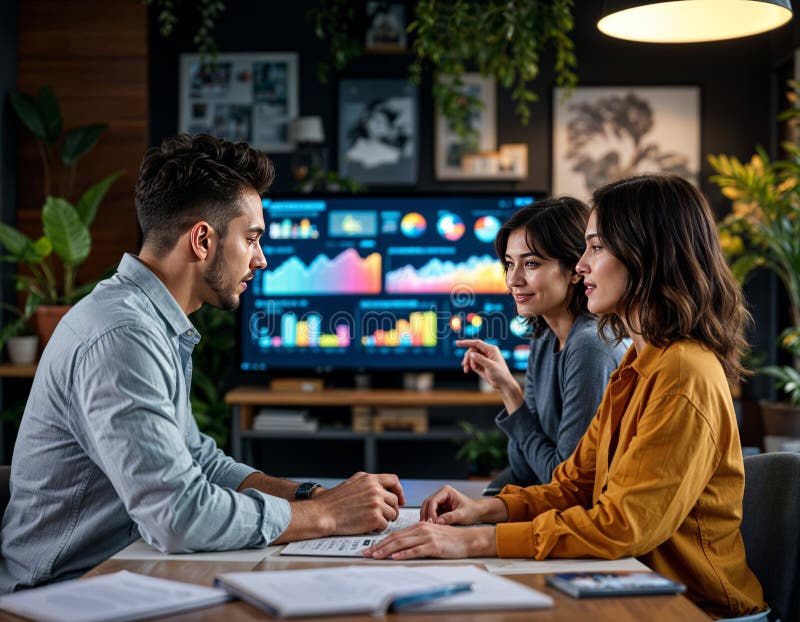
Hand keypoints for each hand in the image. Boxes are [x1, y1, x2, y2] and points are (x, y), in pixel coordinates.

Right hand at [312, 472, 404, 534]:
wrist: (323, 513)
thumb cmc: (333, 501)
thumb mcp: (352, 483)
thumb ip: (368, 483)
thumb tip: (381, 487)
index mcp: (369, 479)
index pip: (394, 480)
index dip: (399, 491)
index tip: (400, 500)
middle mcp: (375, 489)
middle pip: (394, 500)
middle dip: (391, 509)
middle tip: (385, 515)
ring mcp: (376, 503)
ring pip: (392, 513)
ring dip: (386, 519)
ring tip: (374, 521)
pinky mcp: (375, 517)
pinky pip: (385, 525)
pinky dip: (379, 528)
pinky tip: (369, 527)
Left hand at [363, 523, 495, 559]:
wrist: (468, 539)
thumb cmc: (451, 538)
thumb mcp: (431, 534)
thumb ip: (417, 537)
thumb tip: (402, 546)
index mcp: (419, 526)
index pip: (395, 534)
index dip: (381, 541)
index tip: (370, 548)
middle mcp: (421, 529)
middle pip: (395, 538)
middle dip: (379, 546)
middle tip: (366, 553)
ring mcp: (427, 537)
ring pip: (402, 543)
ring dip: (387, 550)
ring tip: (376, 556)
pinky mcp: (434, 546)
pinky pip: (416, 550)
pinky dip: (404, 554)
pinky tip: (395, 557)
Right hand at [419, 485, 498, 524]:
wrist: (478, 512)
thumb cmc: (472, 510)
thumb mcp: (462, 515)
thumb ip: (450, 517)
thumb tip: (438, 521)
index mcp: (446, 491)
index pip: (433, 501)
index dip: (431, 512)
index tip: (432, 521)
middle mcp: (442, 494)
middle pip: (427, 503)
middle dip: (425, 514)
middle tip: (425, 525)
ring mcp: (440, 501)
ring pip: (427, 508)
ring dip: (426, 517)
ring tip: (427, 527)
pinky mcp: (440, 508)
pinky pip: (431, 513)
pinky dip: (430, 519)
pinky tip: (431, 526)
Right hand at [456, 339, 522, 410]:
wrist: (503, 384)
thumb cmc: (500, 374)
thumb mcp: (490, 366)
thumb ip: (480, 359)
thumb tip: (471, 354)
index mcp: (491, 349)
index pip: (476, 343)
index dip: (466, 342)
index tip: (457, 343)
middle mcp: (487, 352)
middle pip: (472, 350)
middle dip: (468, 357)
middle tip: (466, 365)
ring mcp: (483, 358)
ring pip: (471, 356)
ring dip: (468, 362)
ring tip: (466, 370)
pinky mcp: (480, 364)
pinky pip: (471, 362)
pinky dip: (468, 366)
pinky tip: (466, 370)